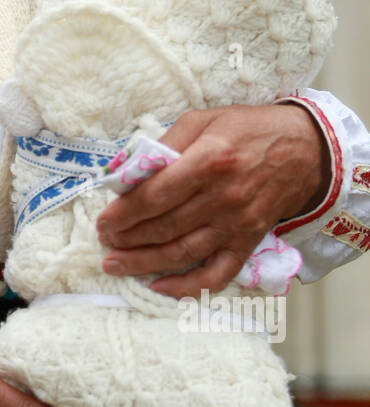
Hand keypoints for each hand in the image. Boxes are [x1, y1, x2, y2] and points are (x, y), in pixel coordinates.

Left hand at [96, 102, 328, 298]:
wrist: (304, 151)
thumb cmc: (247, 130)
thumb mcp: (203, 119)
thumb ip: (165, 143)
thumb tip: (128, 170)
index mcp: (209, 161)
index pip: (155, 196)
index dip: (123, 213)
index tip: (102, 221)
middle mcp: (222, 198)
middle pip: (164, 227)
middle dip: (126, 238)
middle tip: (103, 241)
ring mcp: (236, 225)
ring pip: (182, 253)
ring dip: (143, 263)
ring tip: (114, 265)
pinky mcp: (248, 242)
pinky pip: (217, 274)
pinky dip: (188, 286)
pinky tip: (159, 287)